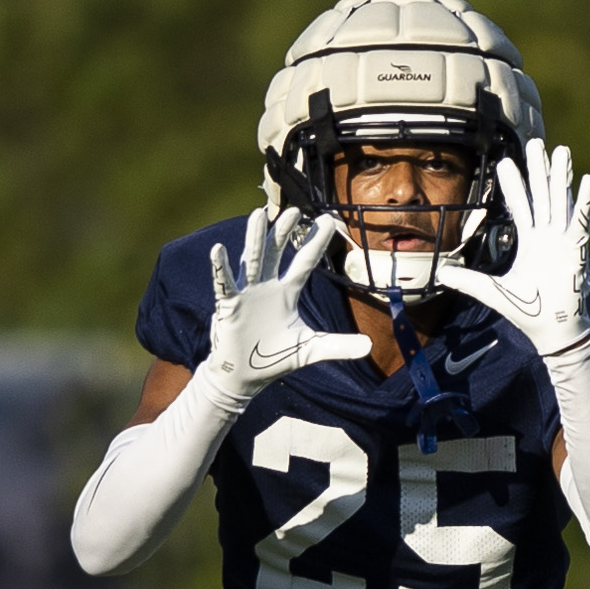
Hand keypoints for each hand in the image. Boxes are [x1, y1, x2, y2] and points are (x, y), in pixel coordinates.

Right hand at [204, 206, 372, 404]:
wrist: (245, 377)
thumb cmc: (273, 358)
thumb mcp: (311, 349)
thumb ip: (339, 345)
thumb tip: (370, 345)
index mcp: (287, 293)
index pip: (303, 261)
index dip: (315, 242)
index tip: (327, 219)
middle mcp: (266, 287)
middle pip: (275, 252)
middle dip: (284, 231)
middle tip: (295, 211)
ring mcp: (246, 294)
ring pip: (252, 260)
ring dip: (255, 238)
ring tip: (259, 214)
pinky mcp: (229, 305)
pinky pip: (224, 283)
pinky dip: (221, 267)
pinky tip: (219, 249)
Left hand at [436, 138, 589, 354]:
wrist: (551, 329)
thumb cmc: (528, 309)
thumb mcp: (491, 291)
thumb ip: (468, 280)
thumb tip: (439, 275)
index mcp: (531, 241)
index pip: (520, 205)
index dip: (513, 184)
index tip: (506, 162)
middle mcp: (548, 235)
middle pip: (542, 195)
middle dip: (538, 169)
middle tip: (536, 142)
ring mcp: (563, 240)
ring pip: (560, 200)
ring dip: (560, 176)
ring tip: (560, 150)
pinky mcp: (576, 249)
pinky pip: (580, 220)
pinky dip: (584, 200)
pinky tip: (587, 180)